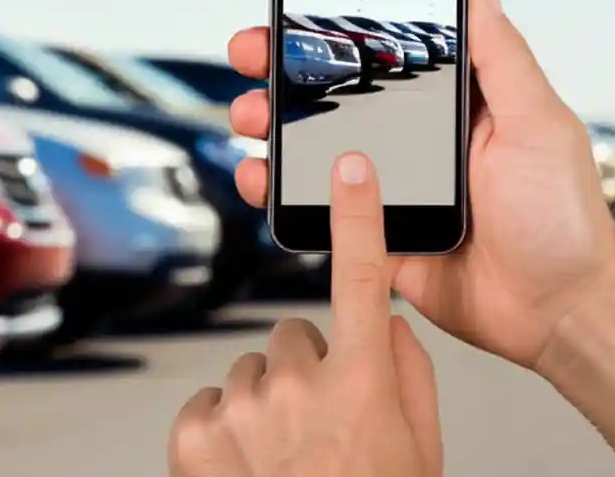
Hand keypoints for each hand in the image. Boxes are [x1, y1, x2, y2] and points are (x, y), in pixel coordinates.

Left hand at [169, 153, 441, 476]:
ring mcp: (243, 408)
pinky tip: (246, 467)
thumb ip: (407, 376)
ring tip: (283, 458)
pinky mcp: (196, 434)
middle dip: (305, 369)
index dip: (358, 216)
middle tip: (318, 425)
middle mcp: (301, 384)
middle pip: (293, 336)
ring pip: (250, 372)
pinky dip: (223, 430)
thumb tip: (390, 325)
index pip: (364, 280)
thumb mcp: (417, 449)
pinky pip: (208, 404)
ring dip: (263, 403)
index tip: (350, 167)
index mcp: (364, 383)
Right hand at [227, 0, 614, 368]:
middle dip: (285, 74)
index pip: (383, 58)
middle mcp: (416, 143)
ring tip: (249, 120)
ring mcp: (391, 190)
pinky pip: (317, 212)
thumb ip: (501, 59)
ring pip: (316, 152)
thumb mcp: (536, 124)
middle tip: (251, 56)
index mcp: (452, 108)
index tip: (292, 16)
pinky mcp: (375, 237)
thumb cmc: (563, 217)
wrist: (558, 310)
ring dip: (274, 130)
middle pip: (337, 99)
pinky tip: (259, 179)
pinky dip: (280, 195)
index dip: (335, 36)